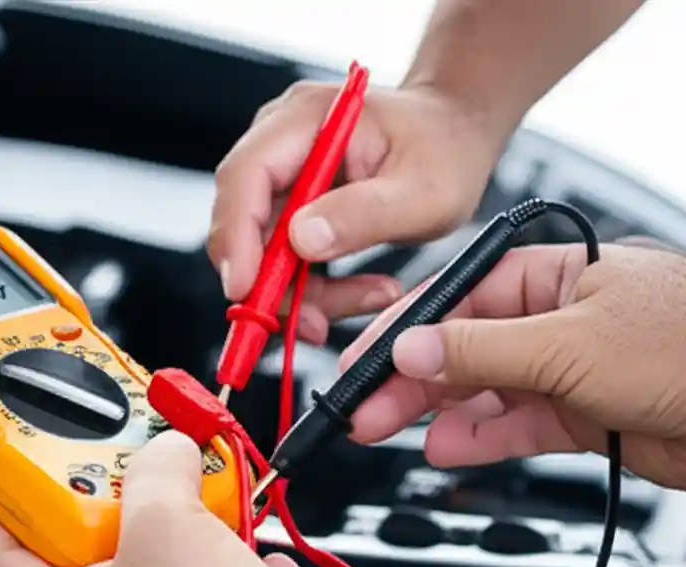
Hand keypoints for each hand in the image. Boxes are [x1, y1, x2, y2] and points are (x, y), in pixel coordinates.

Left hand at [0, 431, 396, 566]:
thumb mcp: (168, 522)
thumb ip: (156, 470)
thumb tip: (164, 450)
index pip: (3, 558)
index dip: (4, 508)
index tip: (14, 473)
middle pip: (87, 565)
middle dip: (116, 511)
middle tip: (129, 473)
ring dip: (184, 544)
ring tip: (203, 508)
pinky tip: (259, 562)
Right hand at [209, 81, 508, 343]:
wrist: (455, 135)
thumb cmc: (446, 149)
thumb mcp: (423, 192)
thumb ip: (362, 215)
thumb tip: (300, 241)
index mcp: (305, 119)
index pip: (244, 176)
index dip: (235, 236)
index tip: (245, 289)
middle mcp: (280, 141)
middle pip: (242, 218)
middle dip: (268, 279)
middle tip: (313, 321)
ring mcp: (282, 172)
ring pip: (259, 247)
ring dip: (298, 291)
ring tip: (365, 300)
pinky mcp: (289, 202)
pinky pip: (281, 255)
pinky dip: (311, 285)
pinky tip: (358, 291)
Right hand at [343, 241, 685, 488]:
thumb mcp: (569, 342)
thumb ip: (481, 349)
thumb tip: (412, 347)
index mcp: (550, 276)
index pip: (454, 299)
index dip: (401, 332)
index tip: (358, 361)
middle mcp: (554, 318)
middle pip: (460, 348)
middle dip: (407, 380)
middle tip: (362, 410)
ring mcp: (568, 368)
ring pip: (482, 391)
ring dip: (435, 413)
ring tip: (390, 432)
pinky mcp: (584, 414)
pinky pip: (516, 425)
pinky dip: (479, 438)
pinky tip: (445, 447)